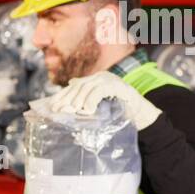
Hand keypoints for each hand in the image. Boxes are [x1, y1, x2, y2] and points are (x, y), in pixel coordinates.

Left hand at [44, 70, 160, 129]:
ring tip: (73, 112)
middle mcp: (101, 77)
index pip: (74, 86)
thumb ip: (85, 103)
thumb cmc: (119, 113)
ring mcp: (110, 79)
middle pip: (78, 86)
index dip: (62, 96)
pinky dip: (91, 100)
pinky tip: (87, 110)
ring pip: (87, 87)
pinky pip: (99, 91)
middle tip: (59, 111)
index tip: (52, 106)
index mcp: (95, 80)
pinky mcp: (118, 85)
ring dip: (78, 100)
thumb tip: (67, 102)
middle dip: (67, 99)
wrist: (141, 116)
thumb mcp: (98, 108)